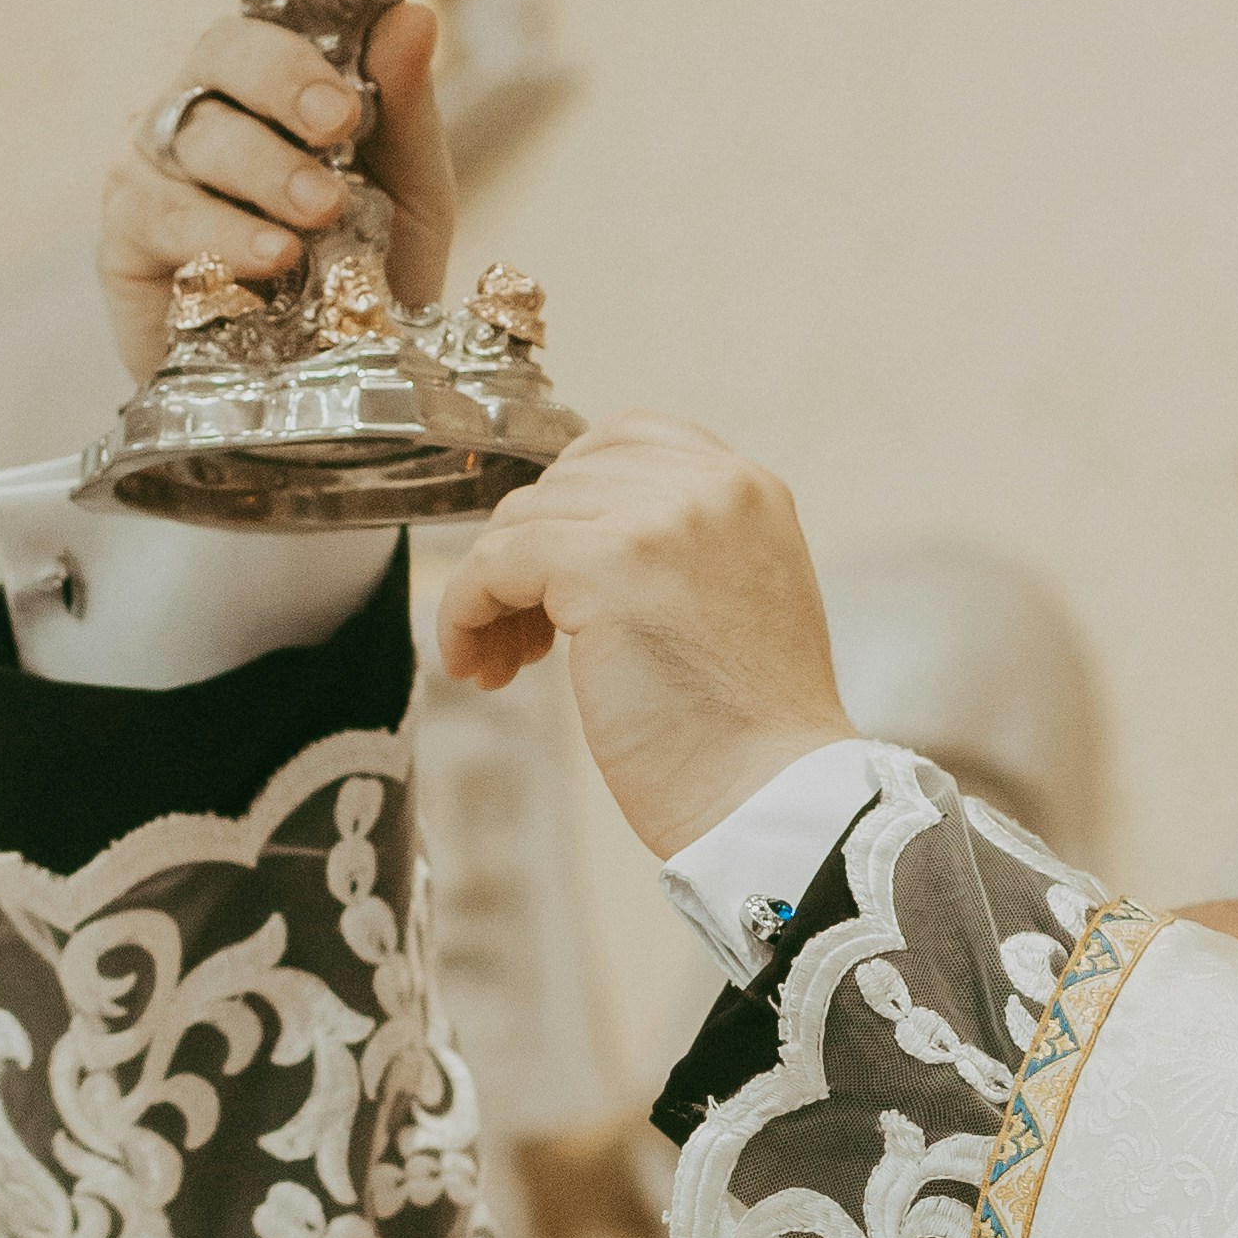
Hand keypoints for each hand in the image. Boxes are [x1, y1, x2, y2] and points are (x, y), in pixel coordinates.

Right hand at [97, 0, 454, 384]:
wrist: (318, 401)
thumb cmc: (362, 284)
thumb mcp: (412, 198)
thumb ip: (409, 111)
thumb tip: (413, 11)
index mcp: (286, 67)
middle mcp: (213, 94)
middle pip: (228, 39)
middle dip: (289, 76)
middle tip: (341, 128)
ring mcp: (160, 155)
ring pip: (198, 125)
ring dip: (267, 169)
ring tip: (318, 219)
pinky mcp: (126, 227)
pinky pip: (162, 205)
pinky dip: (221, 229)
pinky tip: (266, 258)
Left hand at [436, 419, 850, 859]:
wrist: (771, 799)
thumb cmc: (750, 733)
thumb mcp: (738, 600)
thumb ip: (678, 548)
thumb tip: (570, 539)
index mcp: (747, 488)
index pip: (626, 439)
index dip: (569, 498)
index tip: (552, 566)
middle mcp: (710, 486)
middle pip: (563, 481)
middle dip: (528, 552)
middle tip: (520, 635)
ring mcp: (657, 519)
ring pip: (521, 521)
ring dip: (492, 590)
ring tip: (502, 660)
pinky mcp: (605, 566)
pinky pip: (493, 564)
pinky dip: (465, 611)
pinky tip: (475, 663)